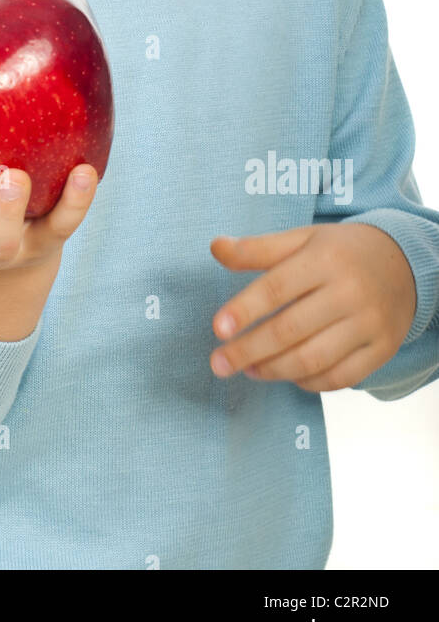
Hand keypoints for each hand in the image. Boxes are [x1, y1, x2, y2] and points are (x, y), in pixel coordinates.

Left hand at [209, 223, 416, 391]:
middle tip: (218, 363)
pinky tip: (287, 376)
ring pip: (313, 359)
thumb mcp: (303, 238)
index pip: (276, 288)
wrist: (404, 264)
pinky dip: (308, 383)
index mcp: (324, 259)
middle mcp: (348, 292)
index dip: (244, 310)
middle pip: (290, 330)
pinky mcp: (381, 349)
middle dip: (248, 350)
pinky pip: (340, 378)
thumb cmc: (340, 251)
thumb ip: (258, 248)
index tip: (217, 328)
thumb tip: (215, 248)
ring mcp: (368, 324)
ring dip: (274, 370)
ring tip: (248, 369)